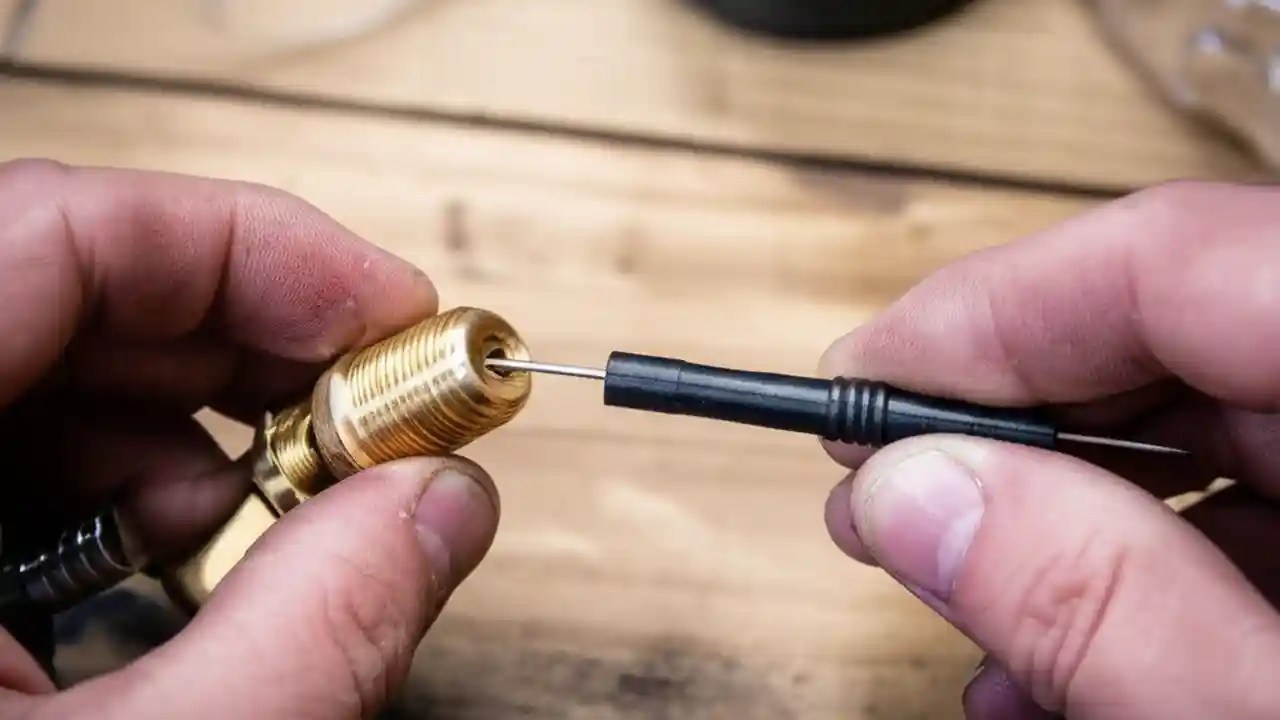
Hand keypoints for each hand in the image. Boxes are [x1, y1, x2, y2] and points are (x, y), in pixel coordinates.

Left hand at [0, 160, 498, 718]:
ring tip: (293, 503)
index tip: (384, 307)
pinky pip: (12, 453)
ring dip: (199, 425)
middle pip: (63, 292)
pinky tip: (194, 550)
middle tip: (375, 409)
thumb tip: (443, 505)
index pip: (47, 234)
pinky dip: (131, 486)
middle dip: (251, 344)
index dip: (244, 246)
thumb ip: (315, 629)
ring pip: (46, 371)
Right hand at [820, 182, 1279, 719]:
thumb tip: (918, 497)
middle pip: (1181, 338)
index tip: (860, 380)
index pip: (1177, 262)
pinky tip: (1067, 648)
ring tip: (949, 584)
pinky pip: (1263, 508)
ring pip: (1211, 426)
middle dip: (1008, 422)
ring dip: (1065, 512)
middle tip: (882, 491)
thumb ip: (1102, 606)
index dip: (994, 310)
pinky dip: (1152, 570)